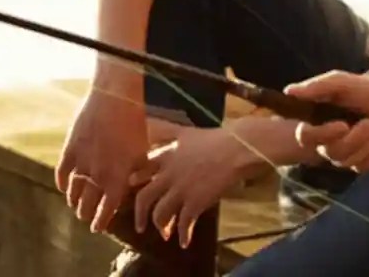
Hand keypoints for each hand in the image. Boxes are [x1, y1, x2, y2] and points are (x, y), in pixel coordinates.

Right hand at [55, 88, 151, 232]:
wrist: (116, 98)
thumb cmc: (136, 123)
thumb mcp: (144, 151)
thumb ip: (138, 172)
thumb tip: (133, 186)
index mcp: (118, 178)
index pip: (106, 209)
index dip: (101, 221)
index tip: (98, 228)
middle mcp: (97, 176)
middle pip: (87, 204)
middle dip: (86, 214)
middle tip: (85, 218)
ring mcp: (81, 163)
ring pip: (73, 191)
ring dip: (73, 201)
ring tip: (74, 206)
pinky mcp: (69, 149)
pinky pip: (61, 173)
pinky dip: (60, 183)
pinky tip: (62, 188)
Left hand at [128, 126, 260, 246]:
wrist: (237, 150)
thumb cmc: (214, 139)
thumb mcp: (185, 132)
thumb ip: (167, 132)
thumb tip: (151, 126)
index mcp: (164, 157)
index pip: (139, 172)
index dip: (133, 184)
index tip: (132, 191)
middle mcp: (167, 174)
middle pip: (143, 198)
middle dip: (140, 215)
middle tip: (140, 226)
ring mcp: (180, 189)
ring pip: (160, 214)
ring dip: (161, 227)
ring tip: (165, 235)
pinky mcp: (195, 202)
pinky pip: (183, 224)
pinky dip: (183, 236)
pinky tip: (185, 243)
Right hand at [285, 62, 368, 172]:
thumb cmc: (362, 87)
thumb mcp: (340, 82)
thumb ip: (316, 87)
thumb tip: (290, 91)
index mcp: (317, 121)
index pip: (307, 137)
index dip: (323, 135)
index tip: (343, 125)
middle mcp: (327, 140)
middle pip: (333, 153)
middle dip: (356, 138)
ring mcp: (344, 152)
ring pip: (349, 162)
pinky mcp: (360, 160)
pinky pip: (364, 167)